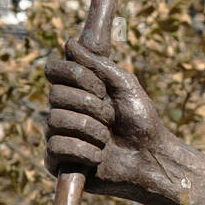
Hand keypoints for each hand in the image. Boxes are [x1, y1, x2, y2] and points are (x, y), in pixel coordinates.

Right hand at [45, 38, 168, 196]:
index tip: (100, 87)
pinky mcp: (57, 161)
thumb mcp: (124, 86)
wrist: (151, 159)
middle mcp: (63, 110)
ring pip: (55, 120)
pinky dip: (85, 150)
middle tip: (111, 117)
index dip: (74, 76)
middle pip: (55, 95)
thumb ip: (99, 64)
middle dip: (90, 105)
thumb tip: (70, 43)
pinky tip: (99, 157)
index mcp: (77, 90)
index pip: (53, 70)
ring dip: (91, 130)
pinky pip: (56, 146)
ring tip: (107, 139)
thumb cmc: (141, 122)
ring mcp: (58, 135)